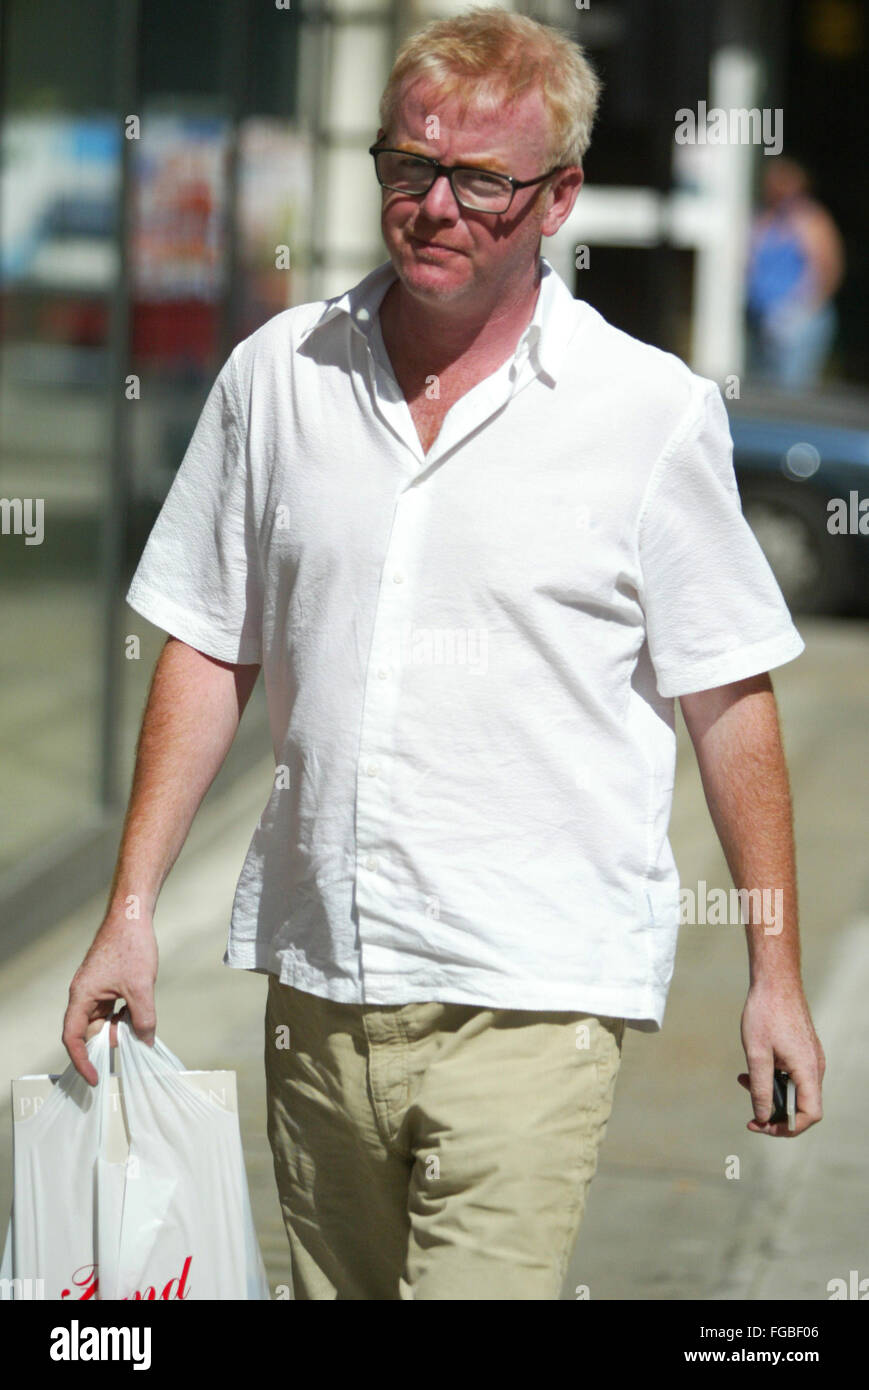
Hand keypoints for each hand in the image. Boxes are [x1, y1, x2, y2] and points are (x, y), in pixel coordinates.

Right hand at [62, 917, 158, 1086]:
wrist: (132, 916)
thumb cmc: (131, 946)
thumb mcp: (141, 988)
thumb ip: (143, 1018)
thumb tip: (145, 1042)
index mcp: (82, 996)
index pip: (73, 1037)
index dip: (82, 1060)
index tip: (95, 1077)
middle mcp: (83, 994)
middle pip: (88, 1030)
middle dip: (107, 1043)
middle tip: (130, 1049)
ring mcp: (95, 988)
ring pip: (101, 1019)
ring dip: (118, 1029)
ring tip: (138, 1033)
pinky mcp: (106, 982)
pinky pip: (109, 1008)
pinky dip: (122, 1016)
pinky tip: (137, 1017)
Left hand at [739, 980, 824, 1135]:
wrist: (775, 980)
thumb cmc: (765, 1012)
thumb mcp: (756, 1054)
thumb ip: (760, 1088)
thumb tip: (762, 1117)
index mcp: (808, 1069)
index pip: (810, 1114)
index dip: (788, 1127)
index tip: (762, 1124)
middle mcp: (815, 1066)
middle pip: (802, 1105)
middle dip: (775, 1112)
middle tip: (750, 1113)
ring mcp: (811, 1058)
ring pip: (795, 1089)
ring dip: (771, 1092)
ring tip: (744, 1081)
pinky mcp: (803, 1050)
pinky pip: (793, 1075)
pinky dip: (774, 1078)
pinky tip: (753, 1069)